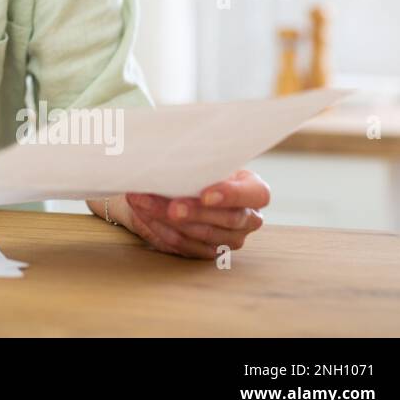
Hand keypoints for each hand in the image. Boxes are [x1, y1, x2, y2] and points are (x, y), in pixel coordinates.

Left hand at [116, 169, 269, 258]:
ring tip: (143, 202)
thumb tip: (170, 147)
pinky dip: (162, 229)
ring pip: (204, 234)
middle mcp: (248, 218)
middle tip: (171, 206)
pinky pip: (186, 245)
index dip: (233, 195)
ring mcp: (231, 238)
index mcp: (253, 189)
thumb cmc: (197, 168)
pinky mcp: (209, 251)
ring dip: (169, 219)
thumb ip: (200, 158)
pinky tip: (145, 214)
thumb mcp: (203, 159)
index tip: (205, 194)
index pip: (257, 194)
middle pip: (229, 219)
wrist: (180, 188)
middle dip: (195, 212)